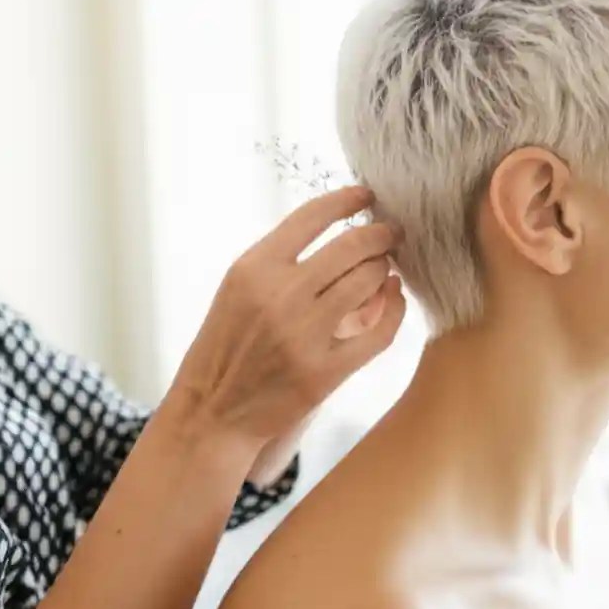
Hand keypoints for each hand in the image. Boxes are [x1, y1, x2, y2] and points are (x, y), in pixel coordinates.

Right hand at [168, 186, 406, 461]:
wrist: (213, 413)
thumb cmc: (227, 347)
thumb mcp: (238, 291)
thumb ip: (281, 262)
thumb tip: (340, 231)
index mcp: (253, 268)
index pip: (312, 216)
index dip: (347, 200)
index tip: (368, 195)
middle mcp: (279, 296)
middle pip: (352, 246)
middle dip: (380, 235)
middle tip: (391, 234)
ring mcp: (303, 335)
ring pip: (370, 281)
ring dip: (385, 269)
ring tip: (387, 267)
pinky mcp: (325, 372)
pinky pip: (380, 331)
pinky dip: (395, 309)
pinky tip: (394, 298)